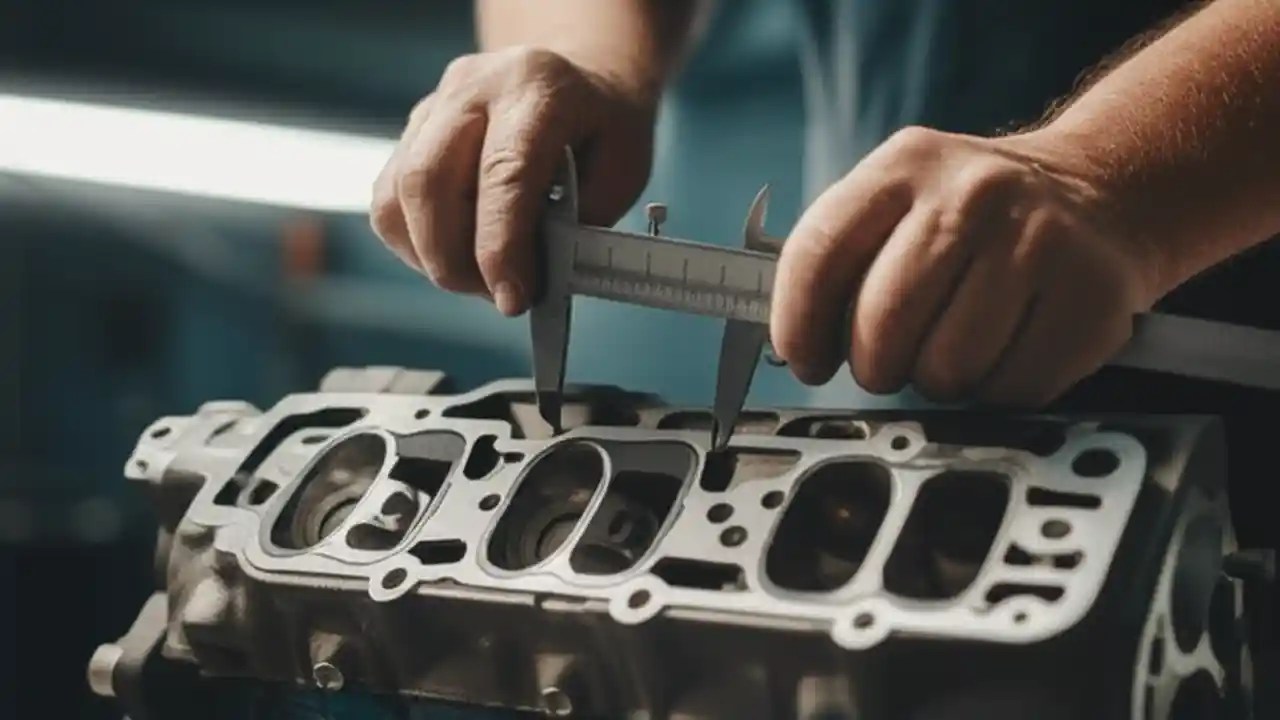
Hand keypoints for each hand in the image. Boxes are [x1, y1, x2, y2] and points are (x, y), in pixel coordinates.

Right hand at [370, 47, 657, 314]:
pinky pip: (389, 200)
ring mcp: (432, 106)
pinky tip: (457, 253)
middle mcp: (473, 87)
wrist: (571, 79)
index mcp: (537, 88)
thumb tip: (527, 273)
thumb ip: (579, 222)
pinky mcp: (410, 132)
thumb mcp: (623, 172)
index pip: (502, 172)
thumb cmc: (600, 128)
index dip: (500, 246)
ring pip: (397, 196)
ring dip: (432, 257)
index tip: (512, 299)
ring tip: (480, 278)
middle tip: (494, 296)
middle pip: (428, 180)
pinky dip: (416, 243)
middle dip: (453, 261)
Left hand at [770, 126, 1169, 407]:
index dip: (797, 324)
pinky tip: (1005, 352)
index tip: (804, 359)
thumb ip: (841, 258)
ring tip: (954, 348)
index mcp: (905, 165)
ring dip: (938, 380)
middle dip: (873, 365)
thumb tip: (792, 343)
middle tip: (887, 362)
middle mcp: (972, 194)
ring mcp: (1038, 242)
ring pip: (946, 367)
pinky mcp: (1090, 296)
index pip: (818, 253)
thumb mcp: (901, 202)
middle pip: (882, 323)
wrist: (1098, 192)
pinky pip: (1011, 389)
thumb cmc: (972, 219)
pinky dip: (997, 391)